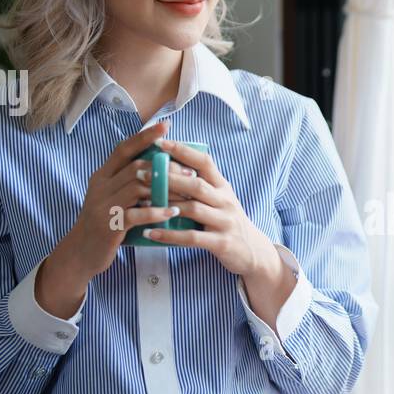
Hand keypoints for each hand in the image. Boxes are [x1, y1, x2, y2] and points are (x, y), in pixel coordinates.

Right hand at [35, 120, 193, 317]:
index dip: (144, 137)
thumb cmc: (104, 223)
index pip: (124, 149)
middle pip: (136, 168)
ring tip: (187, 194)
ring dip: (166, 190)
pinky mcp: (109, 225)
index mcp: (102, 176)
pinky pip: (136, 214)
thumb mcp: (111, 198)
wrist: (81, 253)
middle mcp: (101, 186)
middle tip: (190, 172)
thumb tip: (158, 167)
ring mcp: (103, 205)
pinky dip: (156, 212)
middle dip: (166, 168)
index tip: (166, 126)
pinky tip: (172, 213)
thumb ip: (128, 182)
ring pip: (138, 188)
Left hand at [142, 139, 281, 281]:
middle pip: (196, 184)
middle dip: (168, 178)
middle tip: (141, 173)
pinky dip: (170, 235)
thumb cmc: (226, 221)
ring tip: (142, 203)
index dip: (183, 151)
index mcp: (222, 186)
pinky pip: (192, 237)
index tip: (160, 143)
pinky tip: (150, 233)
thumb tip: (168, 167)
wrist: (252, 251)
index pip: (204, 162)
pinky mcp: (222, 243)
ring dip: (166, 205)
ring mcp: (225, 222)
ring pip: (193, 209)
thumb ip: (199, 184)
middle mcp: (225, 201)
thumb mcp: (219, 199)